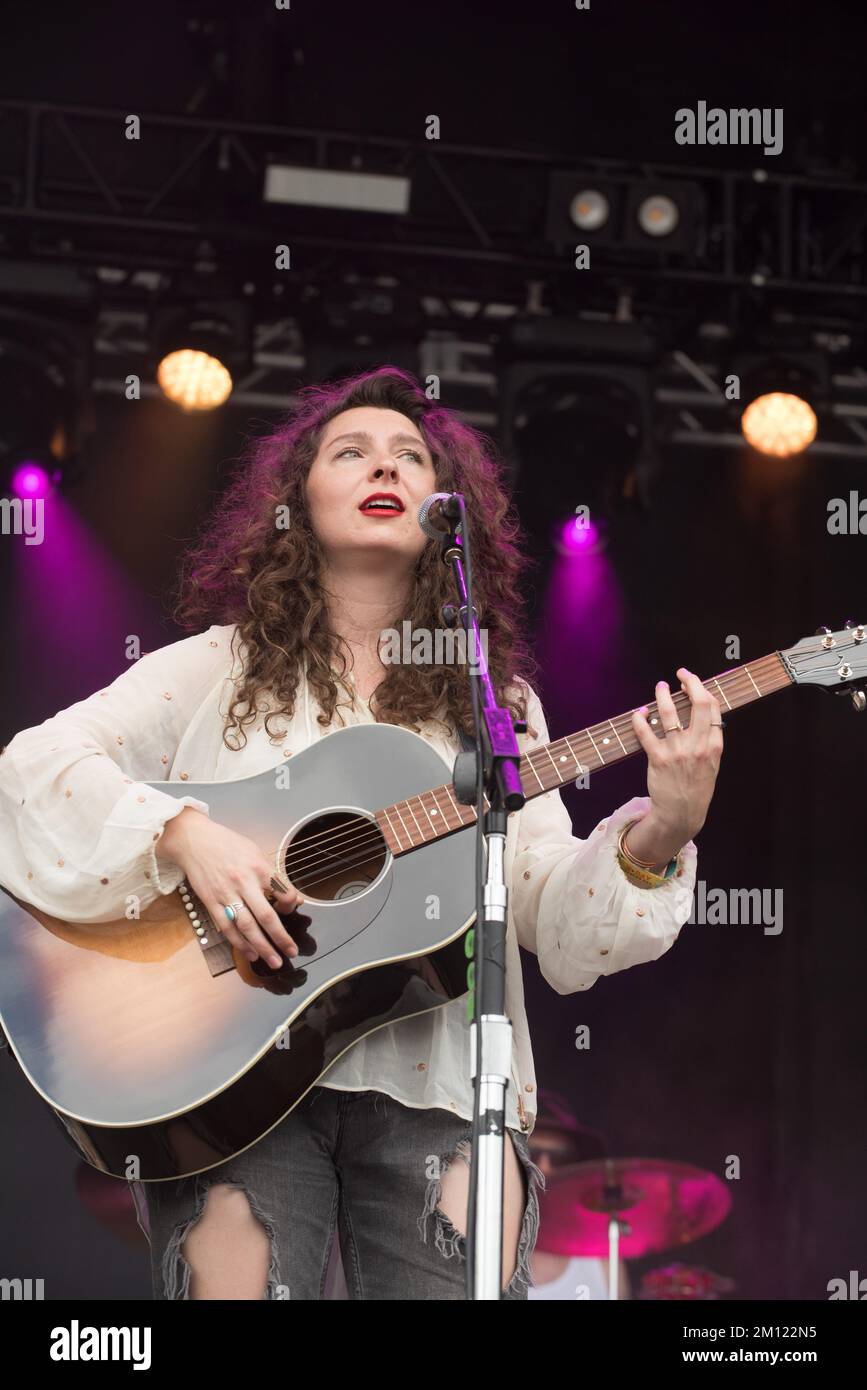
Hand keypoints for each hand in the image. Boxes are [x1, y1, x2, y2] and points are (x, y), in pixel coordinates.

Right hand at [157, 808, 303, 967]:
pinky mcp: (211, 902)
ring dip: (262, 947)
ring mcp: (226, 894)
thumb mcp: (255, 852)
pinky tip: (250, 953)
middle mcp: (244, 882)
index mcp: (259, 866)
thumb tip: (292, 897)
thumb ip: (273, 875)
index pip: (283, 892)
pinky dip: (239, 943)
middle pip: (266, 916)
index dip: (291, 905)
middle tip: (291, 952)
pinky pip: (227, 927)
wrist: (194, 840)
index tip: (292, 910)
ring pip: (247, 927)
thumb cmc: (227, 844)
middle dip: (281, 938)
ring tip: (273, 960)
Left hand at [628, 667, 723, 863]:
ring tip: (660, 687)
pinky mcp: (658, 759)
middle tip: (680, 674)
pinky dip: (640, 719)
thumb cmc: (697, 788)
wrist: (681, 814)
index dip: (703, 689)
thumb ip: (710, 741)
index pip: (713, 709)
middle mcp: (698, 746)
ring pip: (670, 714)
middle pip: (698, 704)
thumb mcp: (712, 765)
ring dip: (663, 695)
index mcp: (714, 746)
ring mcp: (677, 752)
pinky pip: (646, 733)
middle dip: (690, 682)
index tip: (693, 682)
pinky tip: (639, 713)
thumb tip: (704, 716)